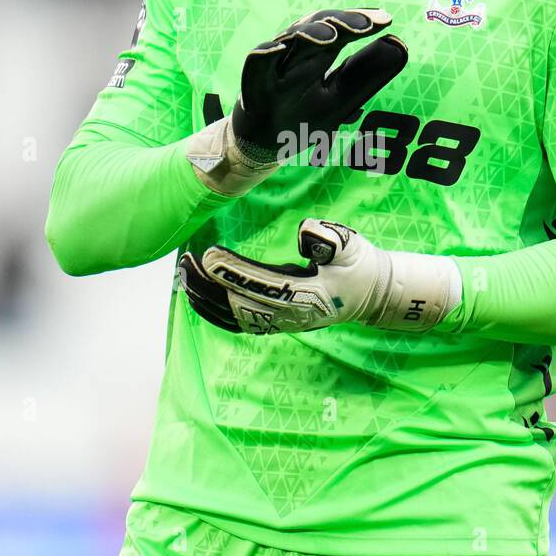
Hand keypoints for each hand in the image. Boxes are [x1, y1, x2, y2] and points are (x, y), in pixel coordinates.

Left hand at [178, 217, 461, 334]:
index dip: (232, 273)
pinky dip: (213, 312)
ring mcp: (281, 322)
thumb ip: (330, 238)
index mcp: (305, 296)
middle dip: (208, 285)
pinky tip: (196, 296)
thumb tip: (303, 232)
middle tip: (184, 262)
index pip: (260, 286)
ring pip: (232, 317)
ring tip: (183, 277)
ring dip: (205, 299)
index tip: (208, 256)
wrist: (373, 293)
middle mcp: (289, 315)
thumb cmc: (360, 265)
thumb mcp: (352, 245)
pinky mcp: (276, 322)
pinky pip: (237, 323)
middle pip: (238, 305)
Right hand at [184, 9, 407, 196]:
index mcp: (317, 55)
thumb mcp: (340, 99)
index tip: (387, 20)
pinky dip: (263, 55)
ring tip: (329, 35)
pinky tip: (276, 48)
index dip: (360, 21)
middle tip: (365, 25)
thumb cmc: (302, 116)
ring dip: (308, 34)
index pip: (339, 28)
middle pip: (315, 27)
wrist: (262, 144)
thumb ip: (365, 75)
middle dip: (340, 22)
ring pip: (288, 42)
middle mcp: (295, 55)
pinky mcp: (252, 88)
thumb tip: (399, 46)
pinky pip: (254, 66)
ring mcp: (273, 70)